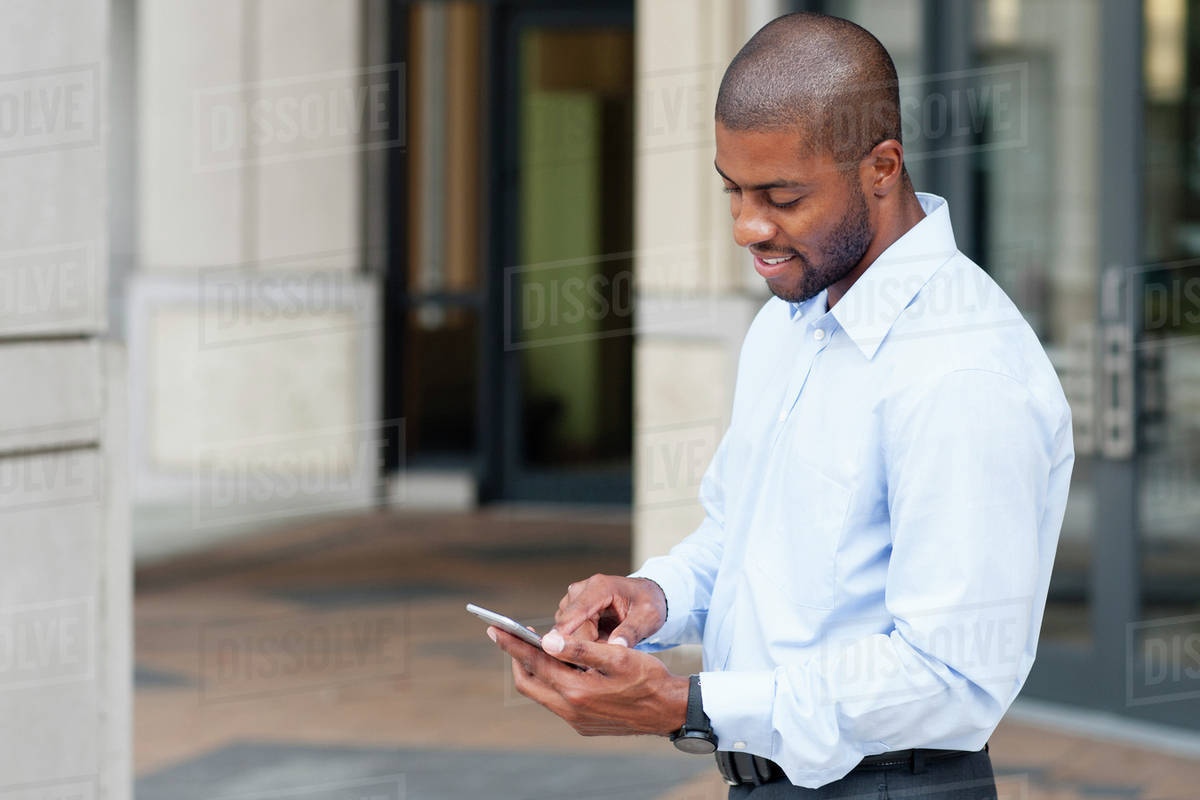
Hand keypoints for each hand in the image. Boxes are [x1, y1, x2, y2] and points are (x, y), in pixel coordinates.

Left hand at [487, 625, 687, 736]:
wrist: (670, 710)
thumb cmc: (648, 678)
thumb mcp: (618, 657)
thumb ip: (581, 649)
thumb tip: (547, 641)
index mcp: (576, 691)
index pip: (535, 663)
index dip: (513, 644)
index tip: (495, 629)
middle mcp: (571, 710)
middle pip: (529, 682)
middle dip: (516, 658)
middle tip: (507, 636)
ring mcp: (577, 720)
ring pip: (542, 693)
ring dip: (534, 670)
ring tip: (532, 647)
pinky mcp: (585, 725)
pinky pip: (557, 702)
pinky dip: (551, 682)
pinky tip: (559, 667)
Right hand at [549, 574, 666, 649]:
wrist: (645, 597)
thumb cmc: (647, 603)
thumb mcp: (648, 617)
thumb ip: (631, 631)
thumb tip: (615, 647)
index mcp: (600, 586)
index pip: (578, 609)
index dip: (566, 628)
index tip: (554, 645)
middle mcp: (581, 590)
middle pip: (571, 625)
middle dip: (586, 644)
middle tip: (609, 656)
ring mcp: (573, 600)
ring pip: (568, 632)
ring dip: (585, 645)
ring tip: (609, 645)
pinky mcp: (570, 612)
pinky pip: (569, 634)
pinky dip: (584, 643)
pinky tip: (602, 642)